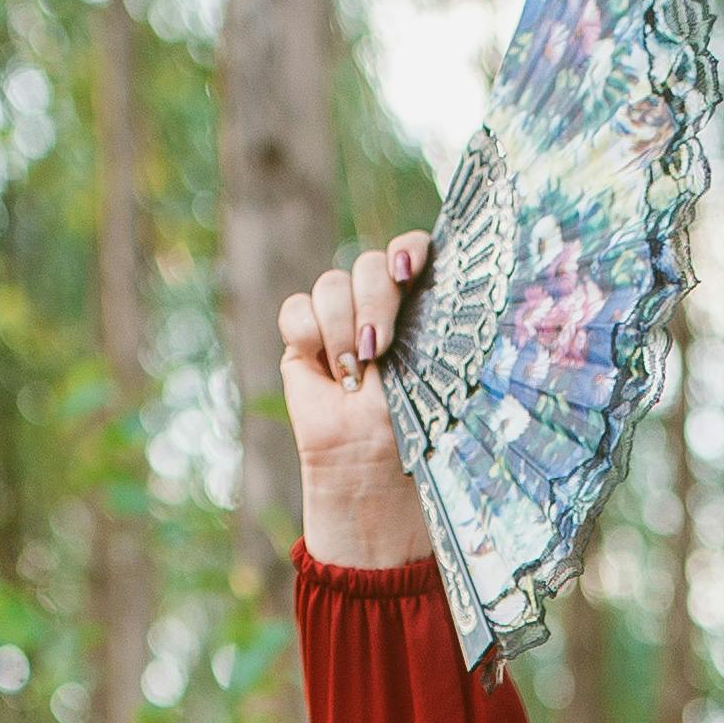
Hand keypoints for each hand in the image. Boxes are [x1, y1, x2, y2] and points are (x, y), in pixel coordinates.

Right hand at [277, 230, 435, 571]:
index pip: (413, 253)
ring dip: (341, 328)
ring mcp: (339, 321)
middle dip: (374, 301)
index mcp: (418, 310)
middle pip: (369, 264)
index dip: (407, 250)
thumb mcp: (427, 376)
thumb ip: (424, 324)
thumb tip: (424, 283)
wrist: (366, 472)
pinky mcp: (303, 340)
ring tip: (352, 377)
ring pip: (332, 284)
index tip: (408, 271)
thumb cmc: (410, 432)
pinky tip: (324, 372)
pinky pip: (296, 309)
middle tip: (378, 348)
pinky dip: (307, 335)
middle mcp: (378, 307)